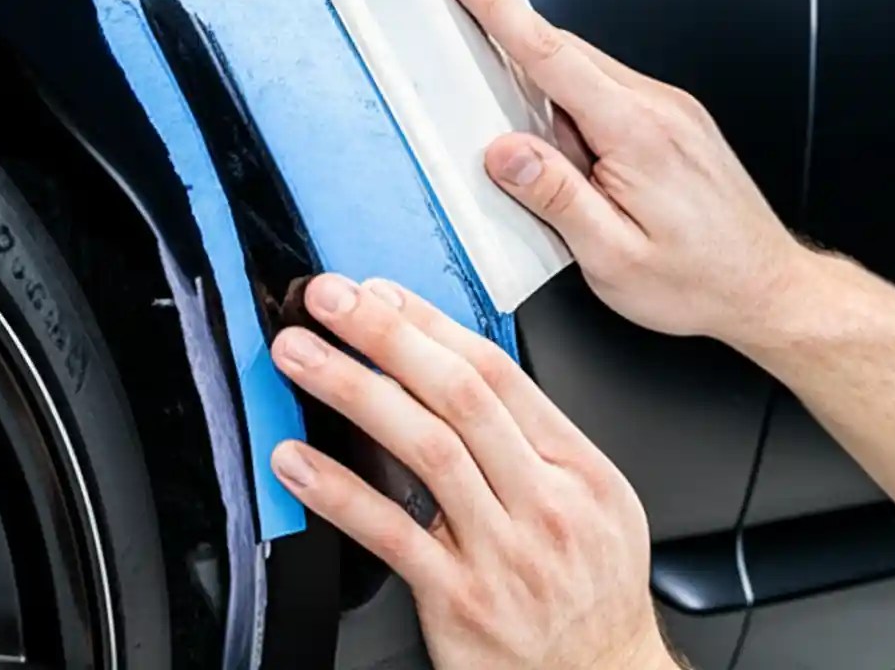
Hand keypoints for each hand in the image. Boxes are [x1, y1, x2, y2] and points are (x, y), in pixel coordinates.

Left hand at [270, 275, 678, 669]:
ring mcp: (504, 552)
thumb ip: (535, 445)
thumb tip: (459, 378)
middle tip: (332, 299)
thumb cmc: (592, 596)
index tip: (381, 295)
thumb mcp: (596, 506)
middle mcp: (545, 502)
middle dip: (387, 337)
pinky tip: (298, 460)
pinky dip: (339, 491)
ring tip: (302, 356)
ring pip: (425, 450)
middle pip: (460, 396)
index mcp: (578, 469)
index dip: (432, 326)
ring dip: (354, 392)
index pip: (499, 375)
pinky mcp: (461, 600)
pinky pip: (391, 534)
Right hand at [438, 0, 807, 342]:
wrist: (765, 290)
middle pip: (564, 58)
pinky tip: (592, 181)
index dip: (496, 6)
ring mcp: (672, 112)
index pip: (549, 53)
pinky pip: (611, 101)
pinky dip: (583, 126)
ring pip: (587, 82)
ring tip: (576, 190)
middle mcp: (660, 109)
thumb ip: (554, 197)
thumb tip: (505, 154)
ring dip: (554, 116)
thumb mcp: (611, 257)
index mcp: (638, 133)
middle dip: (516, 74)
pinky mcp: (676, 125)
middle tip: (499, 128)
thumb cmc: (700, 281)